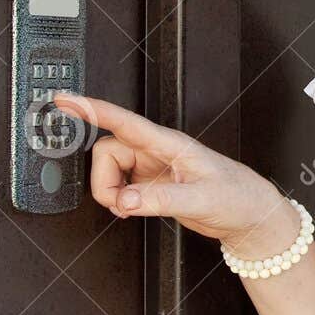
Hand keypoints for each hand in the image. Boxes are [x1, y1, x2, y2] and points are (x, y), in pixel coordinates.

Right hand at [51, 91, 297, 256]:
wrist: (249, 214)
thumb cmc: (237, 196)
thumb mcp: (201, 199)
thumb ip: (161, 199)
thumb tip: (126, 200)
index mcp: (169, 144)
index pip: (123, 121)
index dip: (92, 109)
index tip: (65, 100)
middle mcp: (156, 152)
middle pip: (107, 151)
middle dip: (104, 179)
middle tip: (120, 203)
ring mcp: (152, 167)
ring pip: (110, 170)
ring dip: (110, 192)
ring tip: (130, 208)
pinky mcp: (151, 184)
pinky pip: (120, 186)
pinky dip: (118, 200)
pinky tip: (132, 208)